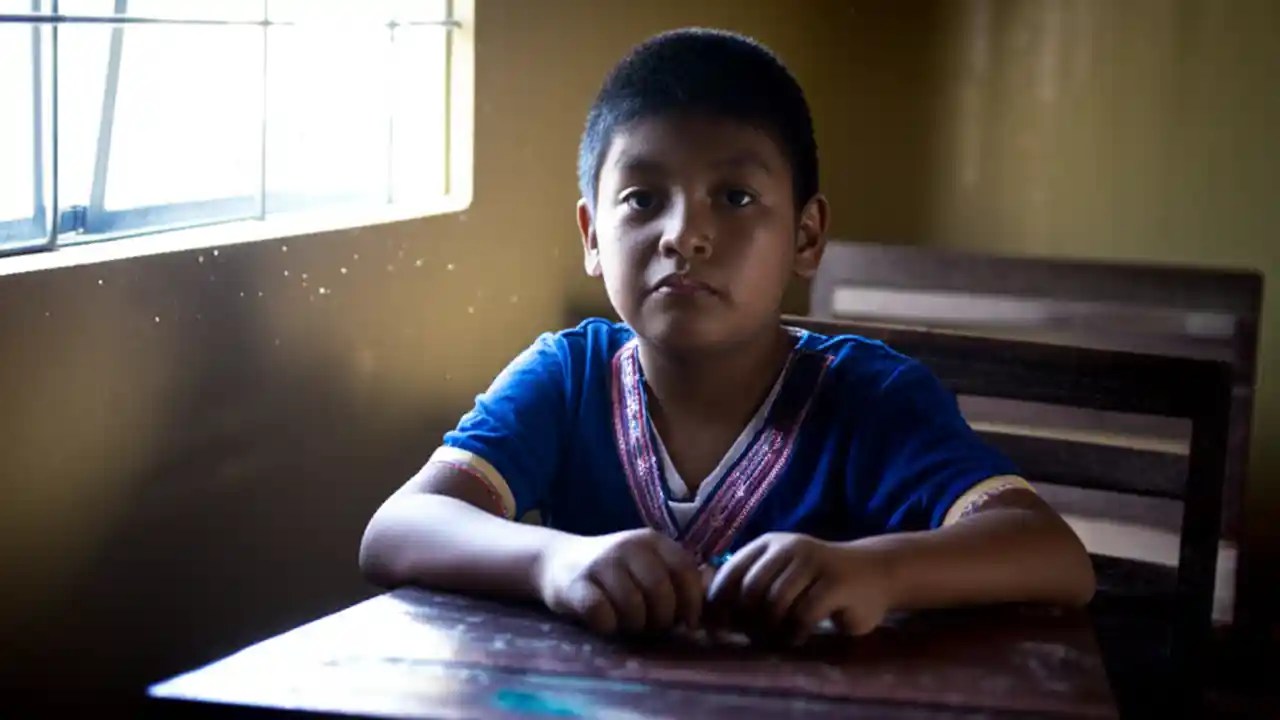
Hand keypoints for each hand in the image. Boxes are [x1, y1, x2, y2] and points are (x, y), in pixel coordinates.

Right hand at [535, 528, 702, 636]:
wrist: (558, 562)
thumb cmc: (614, 572)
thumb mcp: (647, 565)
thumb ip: (675, 579)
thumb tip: (706, 610)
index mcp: (653, 541)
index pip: (685, 571)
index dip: (691, 602)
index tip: (687, 622)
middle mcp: (628, 546)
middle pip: (661, 592)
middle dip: (661, 619)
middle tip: (653, 626)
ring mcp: (601, 563)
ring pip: (633, 606)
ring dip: (635, 625)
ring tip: (628, 624)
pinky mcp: (575, 584)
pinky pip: (603, 616)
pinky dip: (609, 627)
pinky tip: (605, 622)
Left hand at [706, 533, 893, 644]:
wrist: (875, 573)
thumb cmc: (820, 580)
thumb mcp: (783, 574)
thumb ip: (754, 585)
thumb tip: (713, 613)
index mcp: (769, 544)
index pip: (731, 572)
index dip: (720, 602)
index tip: (717, 628)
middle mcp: (789, 548)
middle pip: (751, 589)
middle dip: (748, 619)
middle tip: (754, 637)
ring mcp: (813, 563)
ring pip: (775, 602)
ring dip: (772, 628)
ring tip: (776, 639)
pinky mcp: (835, 584)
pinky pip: (803, 614)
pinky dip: (795, 633)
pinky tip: (797, 638)